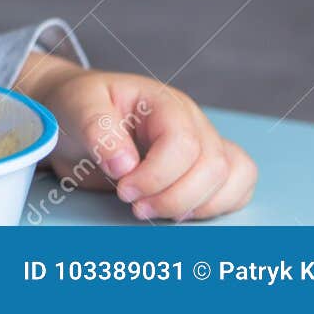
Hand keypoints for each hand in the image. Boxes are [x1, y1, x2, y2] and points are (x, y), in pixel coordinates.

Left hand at [17, 53, 256, 220]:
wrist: (75, 114)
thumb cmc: (78, 105)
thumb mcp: (77, 107)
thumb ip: (98, 130)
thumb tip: (125, 165)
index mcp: (162, 101)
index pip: (183, 143)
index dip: (156, 176)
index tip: (123, 190)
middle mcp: (191, 120)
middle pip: (212, 166)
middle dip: (174, 197)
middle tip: (134, 206)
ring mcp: (203, 142)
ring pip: (231, 177)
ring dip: (196, 205)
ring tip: (154, 210)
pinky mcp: (203, 165)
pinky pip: (238, 184)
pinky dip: (218, 205)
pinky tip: (181, 212)